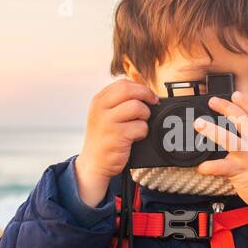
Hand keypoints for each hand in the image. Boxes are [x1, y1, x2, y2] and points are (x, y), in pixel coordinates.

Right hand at [75, 78, 158, 205]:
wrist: (94, 163)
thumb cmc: (104, 138)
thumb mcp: (104, 115)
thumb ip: (119, 102)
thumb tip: (145, 93)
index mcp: (99, 101)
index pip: (123, 84)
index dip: (140, 88)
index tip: (148, 96)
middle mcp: (101, 109)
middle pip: (129, 90)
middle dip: (146, 95)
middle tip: (153, 104)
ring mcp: (108, 122)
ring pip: (137, 107)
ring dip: (145, 116)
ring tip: (139, 125)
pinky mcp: (117, 135)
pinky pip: (140, 126)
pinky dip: (143, 132)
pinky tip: (136, 137)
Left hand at [192, 91, 247, 221]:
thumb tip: (239, 130)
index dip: (246, 103)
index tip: (235, 93)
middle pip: (242, 121)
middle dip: (227, 108)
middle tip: (212, 101)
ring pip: (230, 140)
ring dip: (213, 131)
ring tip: (199, 124)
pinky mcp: (242, 172)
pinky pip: (223, 167)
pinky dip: (210, 166)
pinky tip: (201, 166)